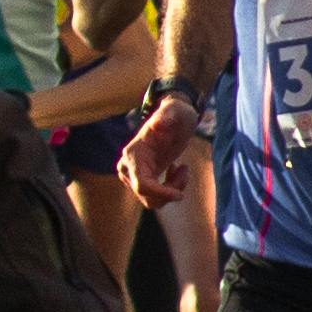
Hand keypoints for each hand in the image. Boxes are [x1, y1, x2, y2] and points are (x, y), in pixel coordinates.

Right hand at [120, 92, 199, 207]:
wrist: (175, 116)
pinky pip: (154, 196)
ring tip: (182, 169)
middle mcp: (127, 166)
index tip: (180, 195)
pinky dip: (169, 189)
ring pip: (151, 199)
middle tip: (184, 169)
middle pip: (146, 195)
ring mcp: (132, 174)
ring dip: (171, 190)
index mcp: (133, 154)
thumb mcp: (177, 112)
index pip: (142, 185)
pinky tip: (176, 170)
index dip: (161, 194)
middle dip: (169, 190)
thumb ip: (167, 116)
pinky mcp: (141, 179)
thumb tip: (158, 124)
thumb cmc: (177, 113)